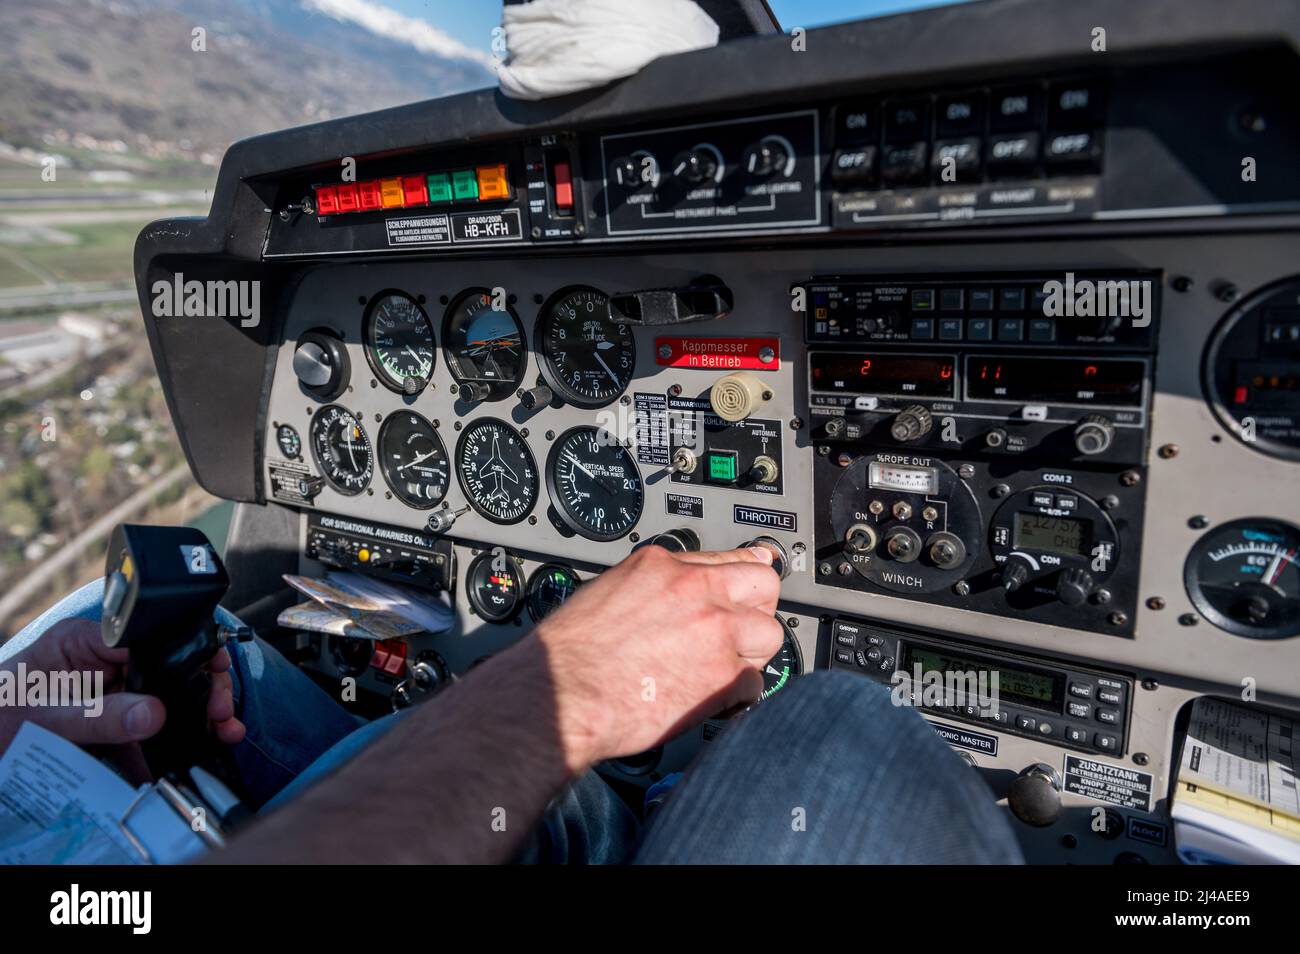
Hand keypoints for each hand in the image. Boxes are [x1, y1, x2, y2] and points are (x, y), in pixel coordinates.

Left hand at [0, 618, 245, 765]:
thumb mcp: (45, 718)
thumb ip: (100, 717)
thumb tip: (154, 714)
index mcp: (85, 641)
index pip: (149, 638)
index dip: (187, 653)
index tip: (215, 671)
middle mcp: (103, 660)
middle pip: (167, 664)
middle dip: (203, 686)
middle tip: (221, 712)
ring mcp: (110, 689)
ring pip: (166, 694)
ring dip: (197, 713)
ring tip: (222, 730)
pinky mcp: (111, 718)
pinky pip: (148, 726)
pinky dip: (172, 740)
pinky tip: (193, 752)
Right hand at [532, 545, 782, 770]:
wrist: (560, 692)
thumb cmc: (567, 652)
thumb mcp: (607, 591)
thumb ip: (649, 587)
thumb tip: (664, 597)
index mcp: (663, 566)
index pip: (728, 557)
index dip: (746, 571)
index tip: (756, 573)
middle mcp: (696, 590)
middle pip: (764, 586)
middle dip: (757, 608)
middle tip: (742, 630)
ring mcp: (714, 631)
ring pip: (769, 635)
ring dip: (751, 654)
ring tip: (725, 670)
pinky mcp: (722, 676)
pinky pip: (754, 684)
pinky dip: (738, 697)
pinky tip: (717, 701)